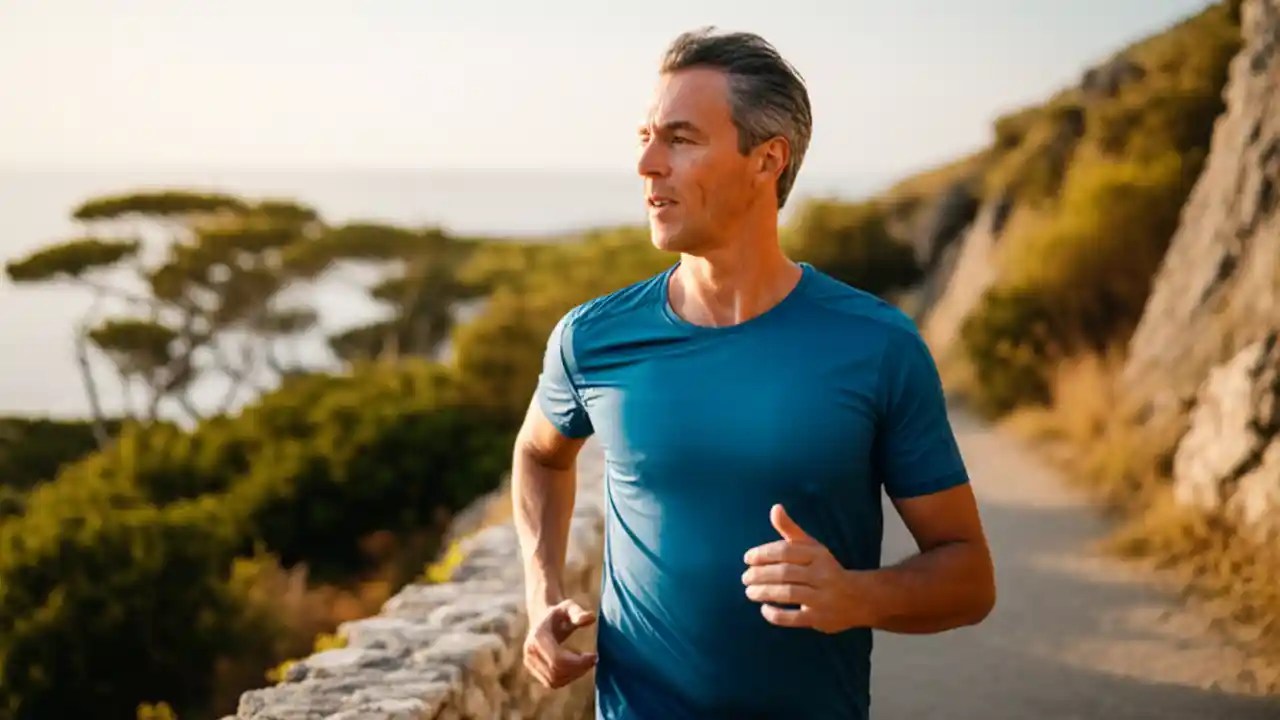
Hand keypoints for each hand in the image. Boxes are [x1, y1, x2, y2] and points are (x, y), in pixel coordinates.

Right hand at [522, 598, 597, 687]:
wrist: (543, 617)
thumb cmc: (560, 612)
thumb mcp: (569, 607)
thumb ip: (578, 612)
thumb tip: (590, 618)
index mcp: (537, 637)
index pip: (558, 660)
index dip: (578, 663)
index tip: (594, 656)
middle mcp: (529, 652)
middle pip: (556, 672)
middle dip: (578, 669)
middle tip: (593, 660)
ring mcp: (529, 662)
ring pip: (554, 680)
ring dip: (574, 675)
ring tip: (586, 662)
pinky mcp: (533, 670)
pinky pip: (552, 683)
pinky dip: (568, 678)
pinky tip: (577, 666)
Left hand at [742, 503, 863, 633]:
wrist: (860, 598)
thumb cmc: (826, 569)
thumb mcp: (812, 547)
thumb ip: (791, 530)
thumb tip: (775, 508)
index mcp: (818, 554)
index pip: (786, 550)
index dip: (763, 553)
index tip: (747, 558)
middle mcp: (822, 575)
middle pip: (784, 573)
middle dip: (760, 575)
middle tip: (744, 578)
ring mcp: (822, 598)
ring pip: (788, 594)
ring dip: (764, 592)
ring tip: (749, 591)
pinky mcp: (820, 619)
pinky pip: (793, 618)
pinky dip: (775, 614)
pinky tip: (764, 609)